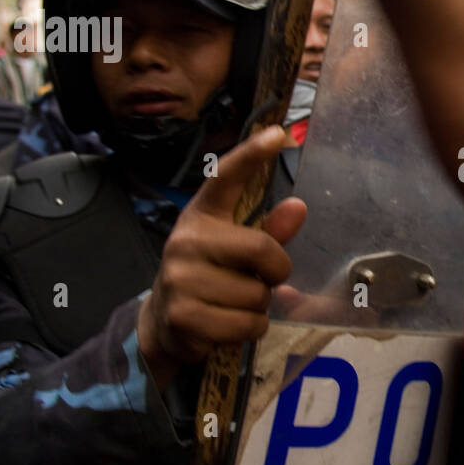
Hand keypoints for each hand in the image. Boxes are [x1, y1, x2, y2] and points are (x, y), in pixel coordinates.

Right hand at [137, 126, 307, 387]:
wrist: (164, 324)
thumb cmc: (210, 278)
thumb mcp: (236, 251)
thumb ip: (270, 231)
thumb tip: (299, 207)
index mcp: (202, 216)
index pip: (226, 178)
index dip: (251, 154)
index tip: (278, 134)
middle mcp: (186, 240)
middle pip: (263, 249)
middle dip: (276, 271)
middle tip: (263, 280)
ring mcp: (180, 278)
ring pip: (257, 295)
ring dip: (258, 307)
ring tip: (234, 304)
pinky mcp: (183, 316)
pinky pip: (247, 325)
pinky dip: (250, 329)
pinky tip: (227, 325)